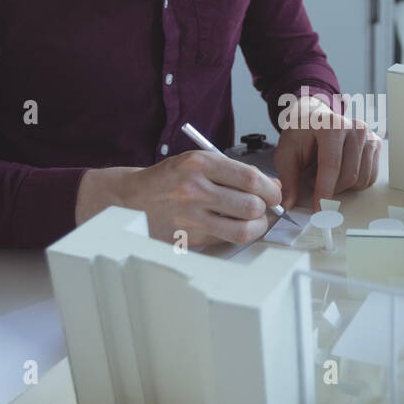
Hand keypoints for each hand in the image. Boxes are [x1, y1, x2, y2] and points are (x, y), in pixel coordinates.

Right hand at [75, 151, 282, 247]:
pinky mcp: (188, 238)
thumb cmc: (169, 179)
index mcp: (198, 164)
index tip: (273, 193)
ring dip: (256, 226)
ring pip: (243, 229)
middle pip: (251, 205)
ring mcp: (190, 217)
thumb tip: (272, 185)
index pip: (250, 178)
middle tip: (264, 207)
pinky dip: (235, 235)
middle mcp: (194, 189)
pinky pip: (225, 240)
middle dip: (266, 208)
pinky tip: (232, 227)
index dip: (270, 189)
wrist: (129, 200)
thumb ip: (234, 171)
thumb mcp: (197, 162)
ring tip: (253, 221)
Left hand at [273, 94, 380, 210]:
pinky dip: (354, 182)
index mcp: (332, 126)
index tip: (318, 209)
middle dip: (330, 189)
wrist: (314, 115)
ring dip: (342, 186)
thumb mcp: (286, 152)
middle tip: (311, 181)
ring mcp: (368, 135)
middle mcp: (355, 128)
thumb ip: (287, 179)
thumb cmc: (301, 132)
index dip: (324, 191)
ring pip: (361, 179)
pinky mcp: (376, 143)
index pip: (331, 165)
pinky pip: (370, 176)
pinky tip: (340, 170)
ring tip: (324, 173)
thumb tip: (288, 204)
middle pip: (349, 176)